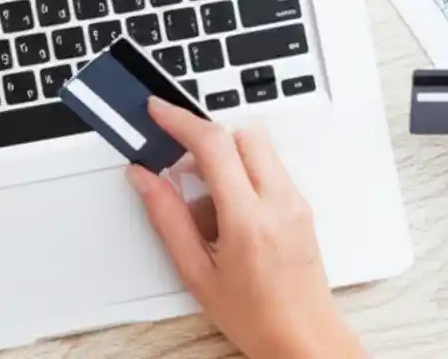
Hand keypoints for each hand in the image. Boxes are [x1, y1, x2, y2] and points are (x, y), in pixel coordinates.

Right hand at [126, 97, 363, 358]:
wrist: (303, 339)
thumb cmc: (256, 317)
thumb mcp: (196, 273)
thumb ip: (166, 218)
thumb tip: (144, 178)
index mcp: (249, 220)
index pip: (214, 146)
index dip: (181, 121)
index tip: (159, 111)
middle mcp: (280, 202)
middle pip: (242, 133)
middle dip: (206, 138)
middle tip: (181, 165)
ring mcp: (296, 201)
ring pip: (257, 147)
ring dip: (225, 158)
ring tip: (207, 205)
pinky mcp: (302, 204)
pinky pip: (268, 168)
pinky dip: (242, 175)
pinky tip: (228, 214)